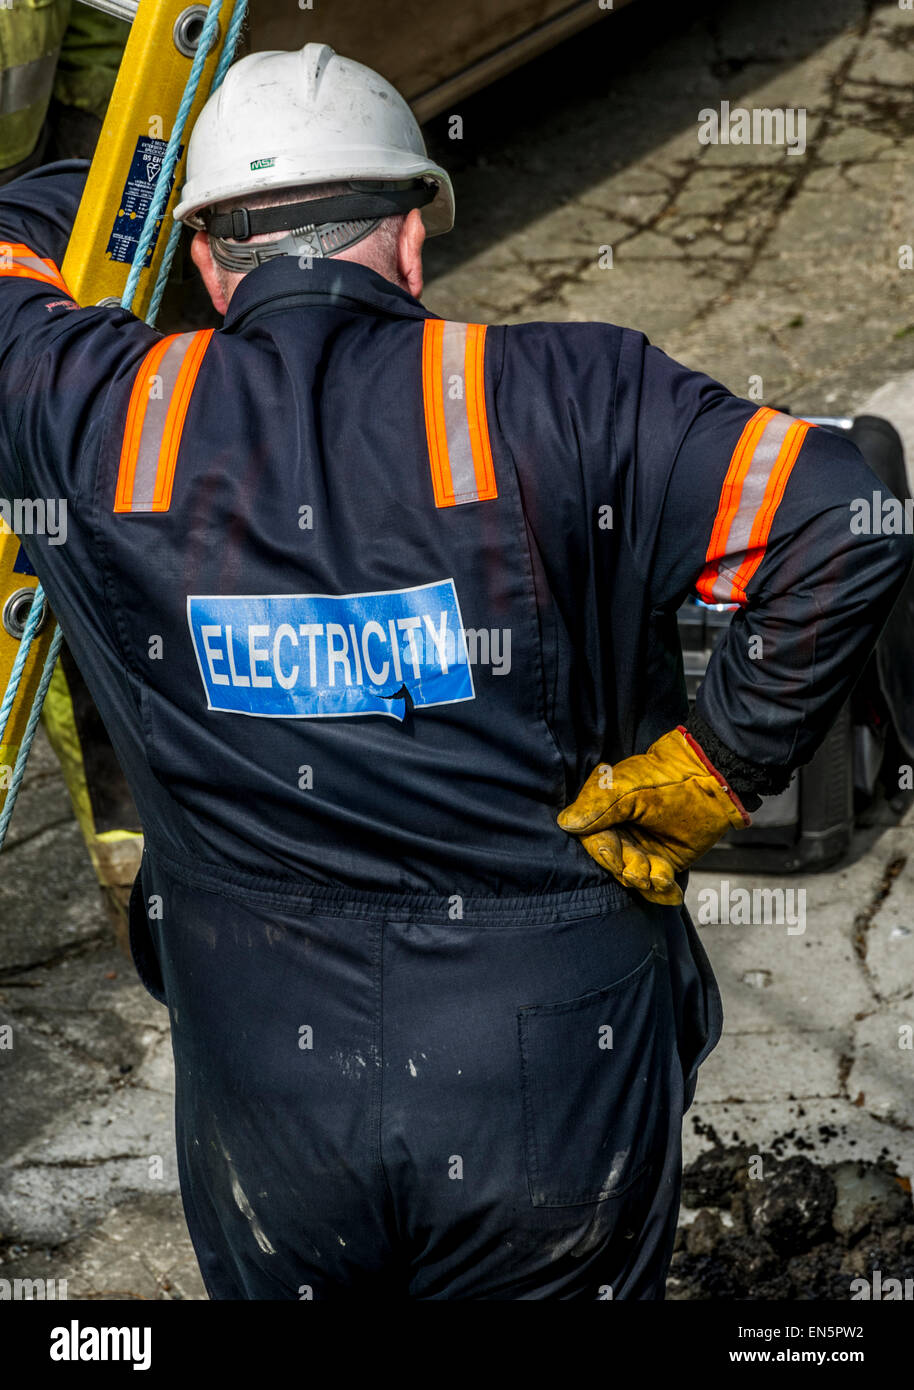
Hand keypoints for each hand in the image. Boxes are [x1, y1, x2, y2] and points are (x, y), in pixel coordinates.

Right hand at [557, 726, 749, 904]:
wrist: (711, 782)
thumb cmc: (666, 778)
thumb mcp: (627, 788)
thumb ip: (598, 805)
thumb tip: (566, 823)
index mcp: (605, 811)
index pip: (593, 839)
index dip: (603, 851)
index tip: (613, 854)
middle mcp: (620, 832)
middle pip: (614, 862)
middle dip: (627, 869)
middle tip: (641, 871)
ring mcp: (643, 848)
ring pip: (634, 876)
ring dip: (645, 880)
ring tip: (660, 877)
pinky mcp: (665, 861)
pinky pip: (657, 883)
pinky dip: (662, 891)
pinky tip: (671, 893)